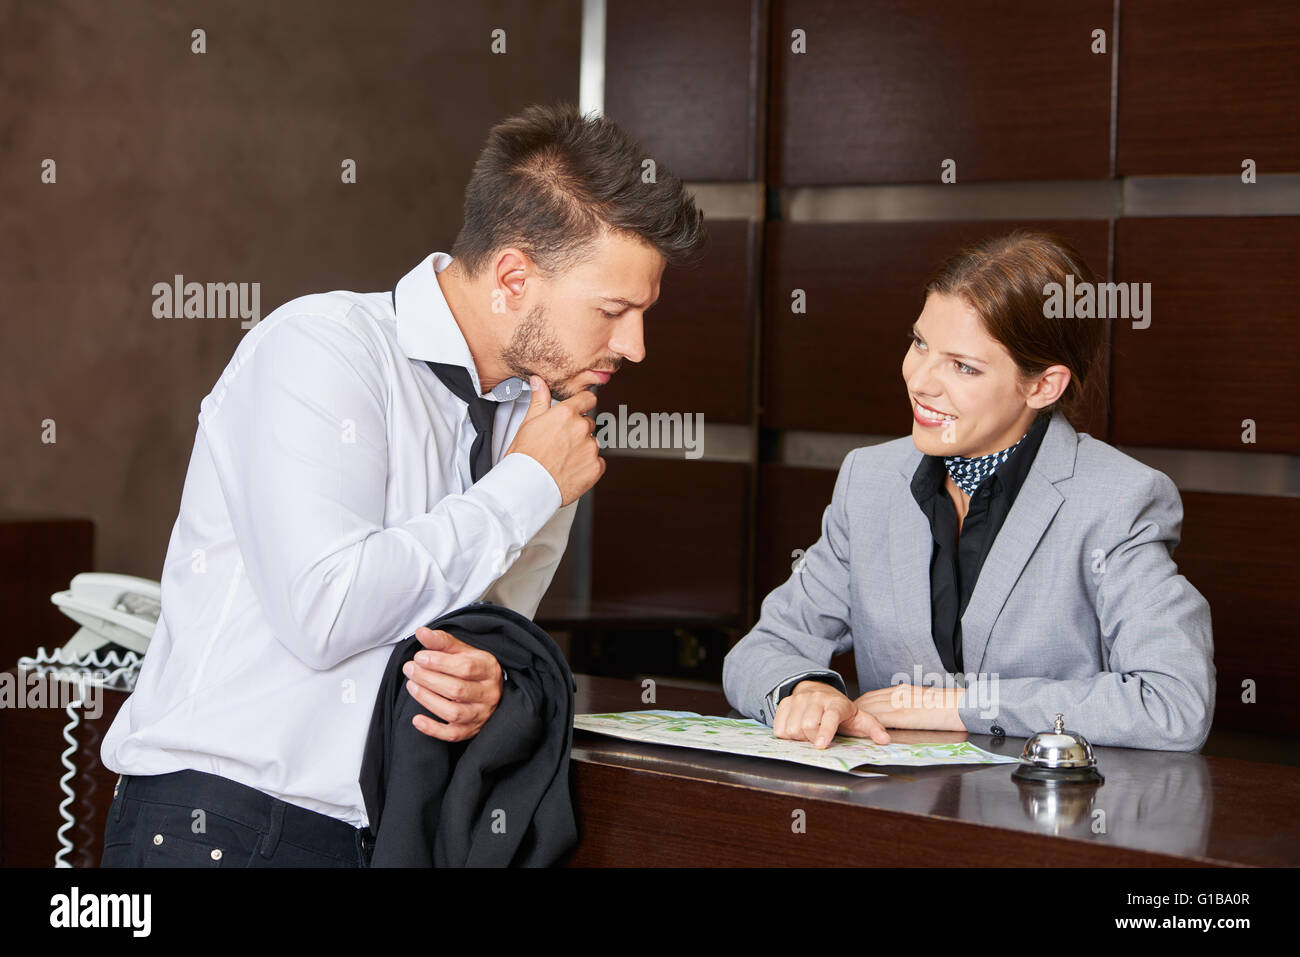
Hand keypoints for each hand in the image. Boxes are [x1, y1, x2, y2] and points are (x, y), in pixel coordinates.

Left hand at [400, 626, 502, 741]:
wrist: (490, 691)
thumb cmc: (473, 669)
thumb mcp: (463, 651)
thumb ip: (442, 642)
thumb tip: (420, 632)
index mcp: (490, 669)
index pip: (466, 667)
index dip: (440, 662)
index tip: (419, 657)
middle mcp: (489, 694)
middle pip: (457, 689)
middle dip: (428, 679)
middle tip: (409, 669)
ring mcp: (481, 714)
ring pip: (453, 712)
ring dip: (427, 699)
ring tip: (411, 686)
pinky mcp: (470, 731)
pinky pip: (451, 735)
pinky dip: (432, 729)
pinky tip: (416, 719)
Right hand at [505, 376, 605, 506]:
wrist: (527, 487)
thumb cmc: (524, 457)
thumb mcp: (528, 423)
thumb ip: (539, 400)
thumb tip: (539, 382)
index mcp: (566, 414)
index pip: (588, 398)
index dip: (583, 403)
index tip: (580, 409)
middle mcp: (581, 428)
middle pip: (588, 423)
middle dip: (578, 431)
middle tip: (560, 443)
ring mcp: (590, 448)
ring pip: (592, 443)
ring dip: (583, 449)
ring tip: (563, 459)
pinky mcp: (595, 467)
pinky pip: (598, 463)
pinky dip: (588, 466)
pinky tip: (571, 469)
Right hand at [773, 680, 890, 748]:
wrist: (819, 690)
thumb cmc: (840, 710)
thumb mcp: (859, 717)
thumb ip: (873, 729)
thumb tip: (885, 740)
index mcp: (836, 703)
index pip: (830, 717)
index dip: (824, 732)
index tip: (820, 746)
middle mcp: (816, 698)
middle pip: (807, 725)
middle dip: (811, 738)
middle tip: (818, 738)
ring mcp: (799, 699)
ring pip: (792, 728)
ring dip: (798, 737)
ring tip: (808, 733)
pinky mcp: (784, 703)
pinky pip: (779, 727)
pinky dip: (786, 734)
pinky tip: (796, 729)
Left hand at [855, 684, 966, 731]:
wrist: (963, 705)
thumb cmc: (949, 706)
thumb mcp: (924, 701)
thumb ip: (909, 706)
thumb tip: (900, 717)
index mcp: (903, 690)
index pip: (874, 696)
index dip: (861, 706)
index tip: (852, 714)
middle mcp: (898, 694)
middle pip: (867, 702)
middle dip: (854, 712)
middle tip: (843, 722)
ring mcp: (900, 704)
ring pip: (870, 709)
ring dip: (857, 719)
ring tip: (846, 728)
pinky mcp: (904, 715)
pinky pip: (880, 720)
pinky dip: (868, 726)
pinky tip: (861, 733)